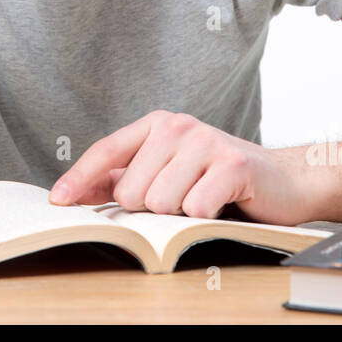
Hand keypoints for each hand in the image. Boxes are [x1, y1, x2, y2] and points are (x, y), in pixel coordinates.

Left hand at [48, 110, 323, 224]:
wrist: (284, 180)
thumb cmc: (219, 179)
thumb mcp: (169, 171)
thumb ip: (127, 176)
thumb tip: (77, 192)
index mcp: (158, 125)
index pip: (107, 151)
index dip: (79, 178)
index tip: (57, 201)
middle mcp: (178, 126)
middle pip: (131, 190)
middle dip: (150, 208)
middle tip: (180, 200)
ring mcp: (206, 142)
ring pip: (159, 203)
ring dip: (179, 214)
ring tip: (201, 200)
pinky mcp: (232, 164)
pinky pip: (194, 208)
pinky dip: (204, 217)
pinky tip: (220, 203)